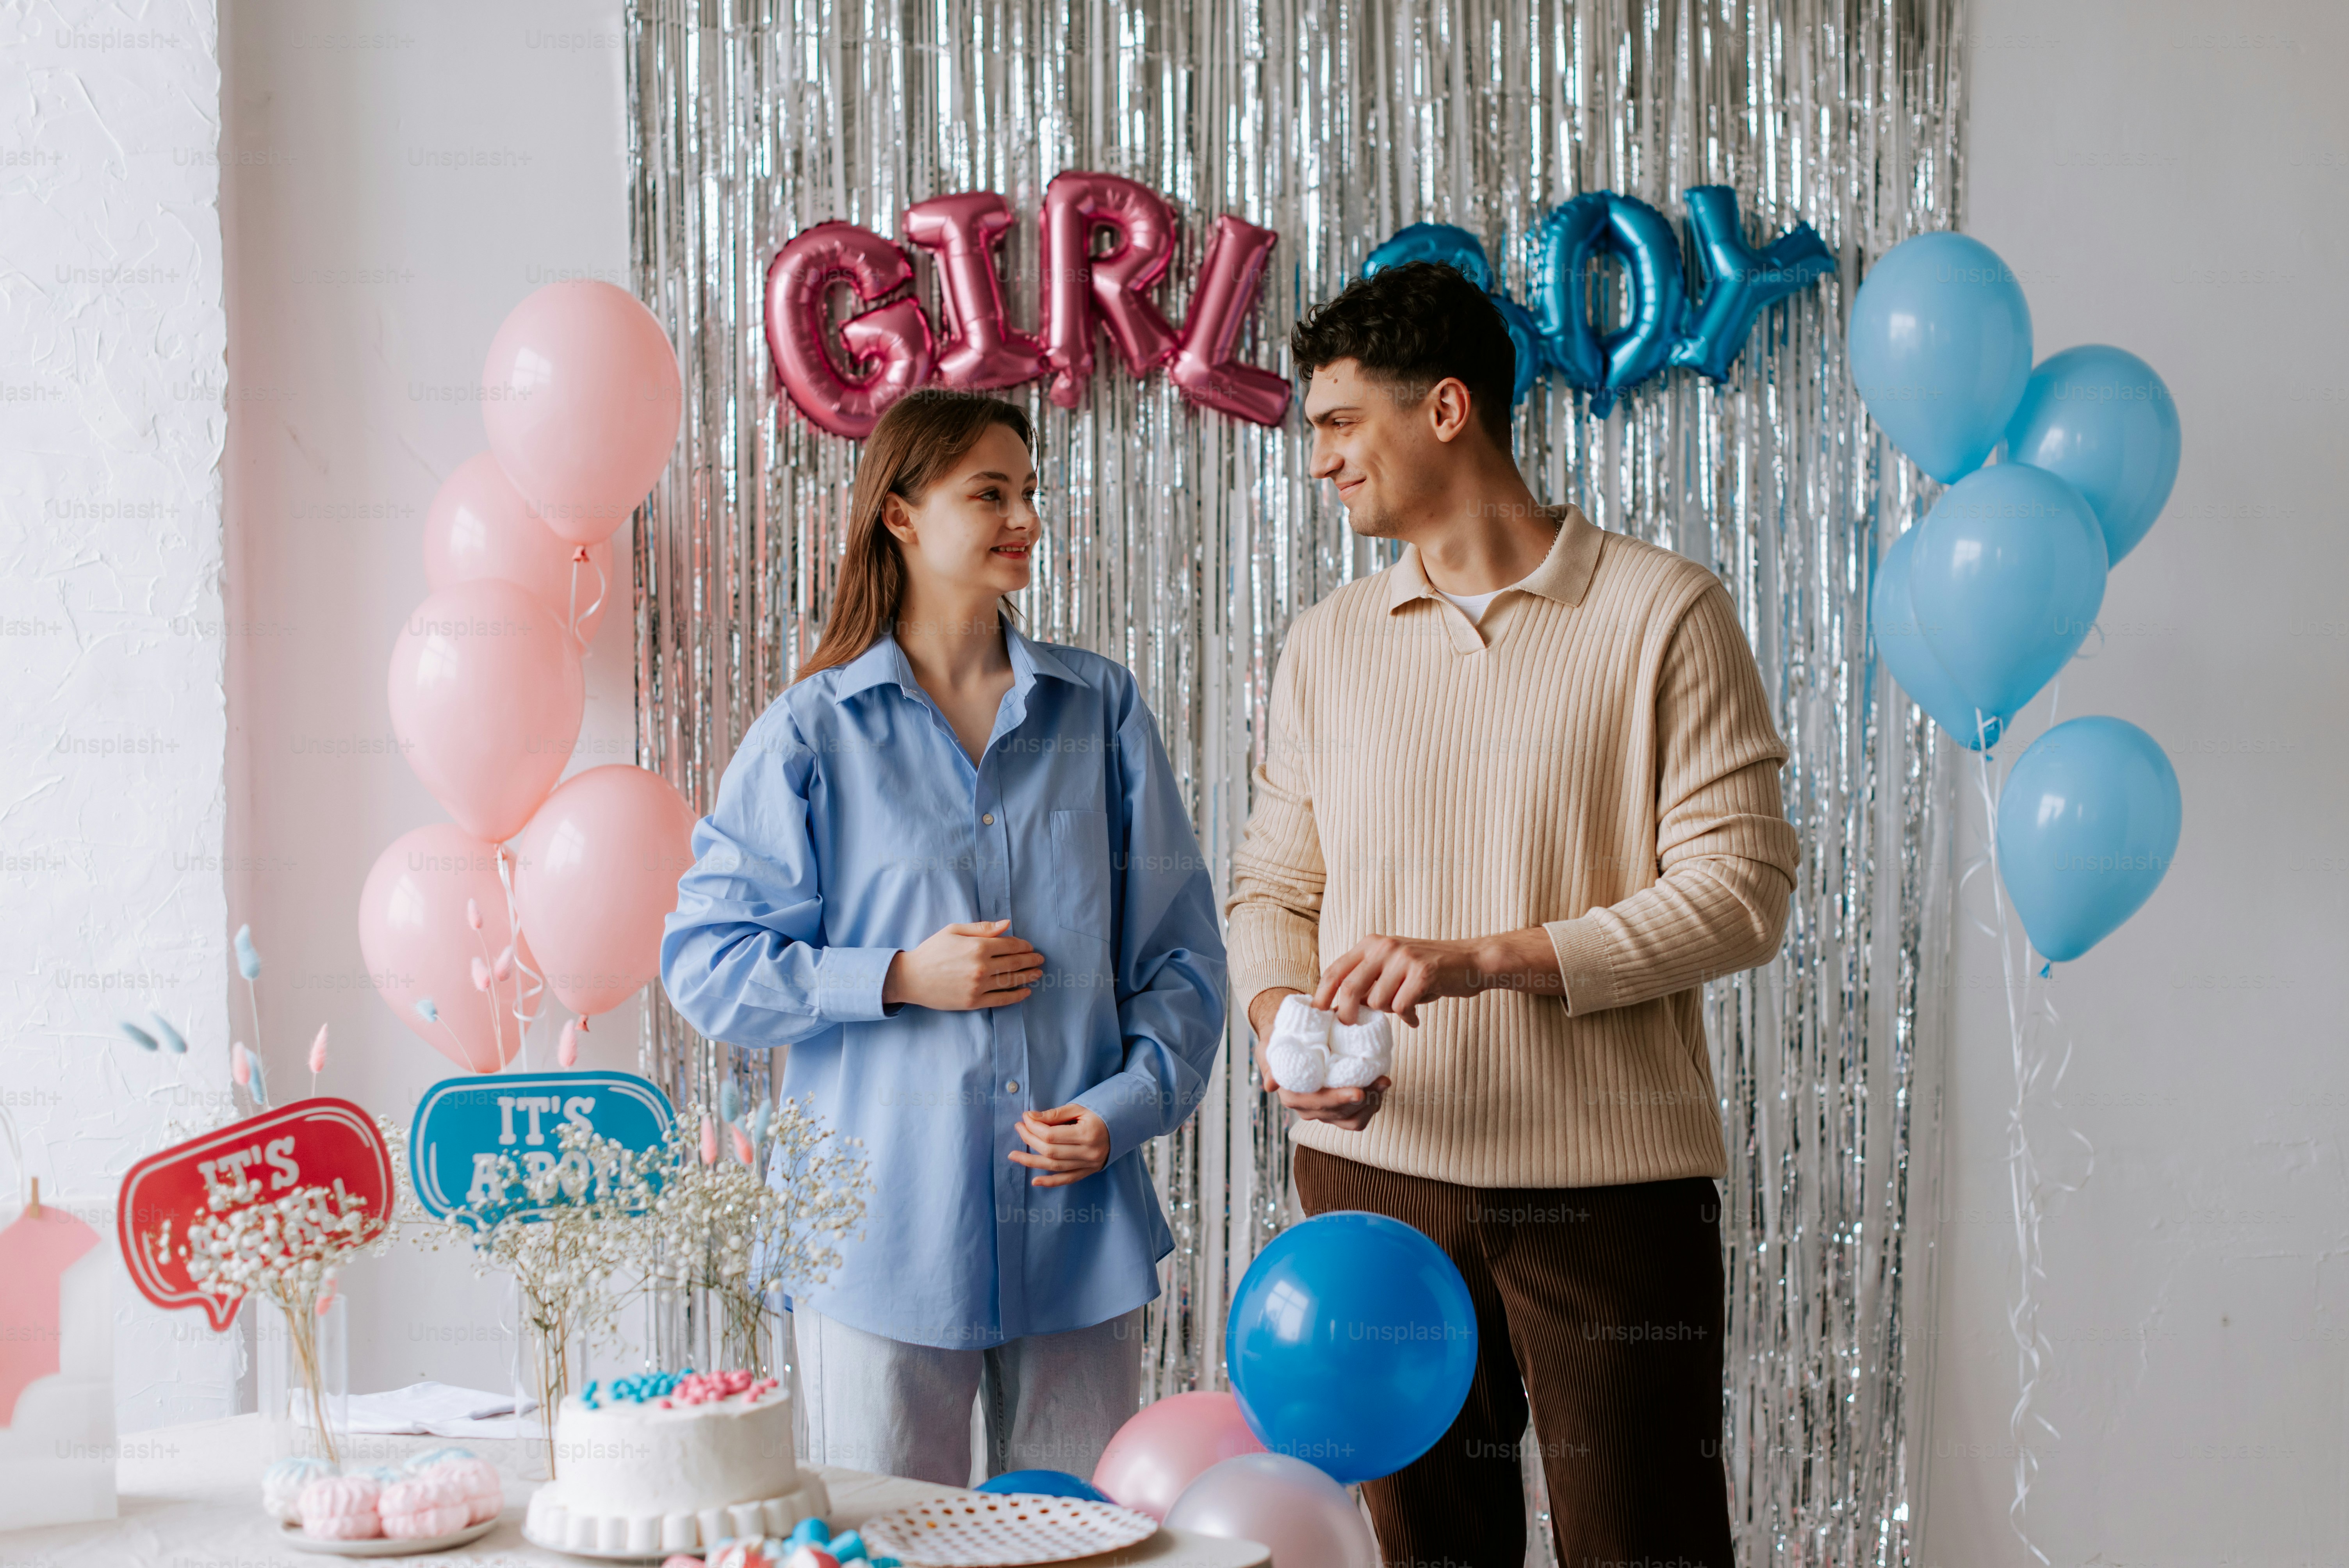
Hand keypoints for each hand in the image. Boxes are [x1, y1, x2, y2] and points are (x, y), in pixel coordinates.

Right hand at [882, 919, 1042, 1010]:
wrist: (911, 978)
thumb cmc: (932, 950)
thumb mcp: (954, 930)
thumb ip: (982, 928)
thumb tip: (1007, 924)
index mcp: (978, 947)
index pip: (1010, 945)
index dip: (1023, 946)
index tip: (1030, 947)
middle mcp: (981, 967)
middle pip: (1014, 963)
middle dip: (1030, 960)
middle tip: (1040, 960)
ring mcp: (978, 986)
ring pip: (1011, 981)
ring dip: (1027, 977)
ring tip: (1037, 974)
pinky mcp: (974, 1002)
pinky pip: (1001, 999)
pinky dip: (1016, 996)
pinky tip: (1025, 992)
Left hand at [1009, 1104, 1109, 1186]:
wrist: (1123, 1127)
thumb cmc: (1100, 1114)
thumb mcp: (1080, 1108)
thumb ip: (1055, 1114)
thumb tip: (1030, 1117)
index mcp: (1088, 1133)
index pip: (1051, 1134)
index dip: (1034, 1127)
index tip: (1024, 1117)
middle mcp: (1089, 1152)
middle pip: (1050, 1150)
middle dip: (1029, 1139)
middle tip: (1018, 1128)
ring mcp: (1089, 1165)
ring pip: (1054, 1166)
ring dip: (1031, 1161)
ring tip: (1013, 1155)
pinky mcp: (1089, 1172)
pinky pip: (1067, 1179)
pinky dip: (1050, 1182)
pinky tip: (1034, 1181)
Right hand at [1247, 985, 1390, 1132]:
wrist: (1292, 1038)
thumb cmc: (1282, 1039)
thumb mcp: (1269, 1046)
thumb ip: (1270, 1064)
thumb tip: (1270, 1085)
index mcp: (1292, 1095)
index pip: (1317, 1103)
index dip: (1338, 1099)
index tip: (1359, 1091)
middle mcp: (1308, 1109)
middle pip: (1339, 1114)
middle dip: (1364, 1099)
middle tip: (1382, 1080)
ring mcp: (1325, 1112)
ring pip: (1351, 1119)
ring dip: (1372, 1103)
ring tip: (1384, 1081)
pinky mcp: (1339, 1110)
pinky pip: (1358, 1118)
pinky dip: (1372, 1106)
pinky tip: (1379, 1088)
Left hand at [1313, 928, 1560, 1025]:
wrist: (1470, 961)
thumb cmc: (1426, 971)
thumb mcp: (1391, 968)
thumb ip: (1367, 981)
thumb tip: (1337, 1008)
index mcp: (1371, 943)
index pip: (1334, 971)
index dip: (1321, 996)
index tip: (1317, 1018)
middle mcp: (1383, 946)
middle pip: (1349, 988)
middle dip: (1346, 1015)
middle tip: (1350, 1029)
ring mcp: (1403, 958)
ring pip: (1377, 1002)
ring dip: (1389, 1012)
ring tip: (1404, 1006)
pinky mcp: (1422, 973)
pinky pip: (1402, 1007)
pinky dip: (1408, 1016)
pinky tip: (1416, 1016)